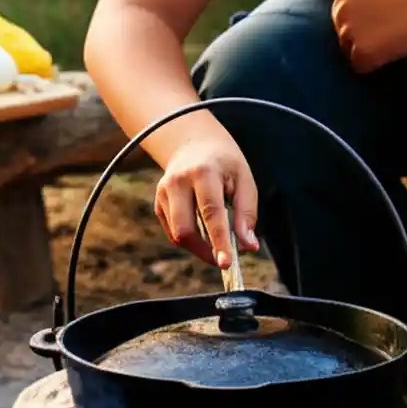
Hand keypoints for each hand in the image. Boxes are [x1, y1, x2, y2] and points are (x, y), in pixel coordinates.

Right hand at [155, 134, 260, 268]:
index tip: (226, 263)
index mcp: (203, 172)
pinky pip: (173, 232)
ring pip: (177, 235)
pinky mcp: (158, 202)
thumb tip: (248, 246)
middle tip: (224, 258)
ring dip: (198, 247)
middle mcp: (177, 182)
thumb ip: (247, 214)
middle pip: (185, 229)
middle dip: (205, 251)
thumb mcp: (244, 180)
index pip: (210, 212)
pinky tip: (202, 230)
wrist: (194, 144)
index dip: (218, 241)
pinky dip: (190, 239)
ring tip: (217, 243)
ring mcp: (163, 192)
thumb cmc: (224, 163)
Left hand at [331, 0, 406, 72]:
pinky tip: (395, 50)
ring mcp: (349, 33)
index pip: (341, 25)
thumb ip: (361, 6)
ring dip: (370, 54)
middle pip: (344, 41)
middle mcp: (340, 13)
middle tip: (389, 37)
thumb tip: (356, 26)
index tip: (381, 28)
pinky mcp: (362, 52)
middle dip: (362, 43)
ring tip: (393, 42)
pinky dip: (377, 65)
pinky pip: (362, 68)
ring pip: (351, 56)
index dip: (362, 30)